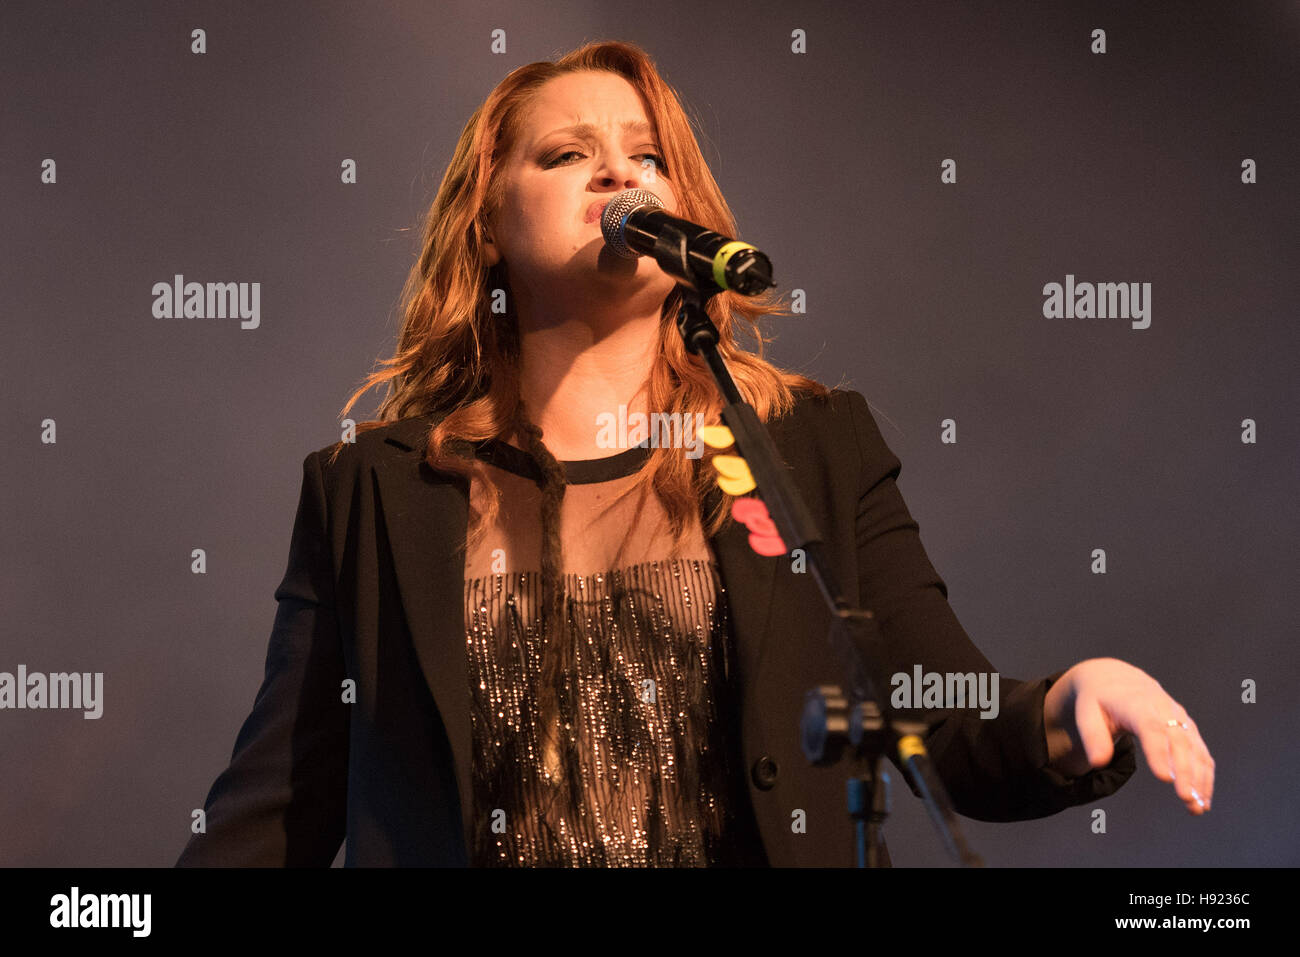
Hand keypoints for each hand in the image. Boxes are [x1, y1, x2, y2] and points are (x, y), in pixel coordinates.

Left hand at [1042, 657, 1214, 814]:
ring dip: (1199, 778)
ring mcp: (1179, 719)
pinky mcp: (1188, 729)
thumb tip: (1098, 763)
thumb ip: (1093, 736)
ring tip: (1197, 808)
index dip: (1159, 752)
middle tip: (1186, 799)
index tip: (1166, 778)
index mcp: (1136, 703)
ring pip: (1195, 749)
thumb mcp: (1087, 712)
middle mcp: (1163, 709)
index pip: (1150, 728)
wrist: (1116, 679)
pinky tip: (1203, 799)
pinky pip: (1201, 753)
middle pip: (1178, 741)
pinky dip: (1204, 776)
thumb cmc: (1099, 700)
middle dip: (1185, 771)